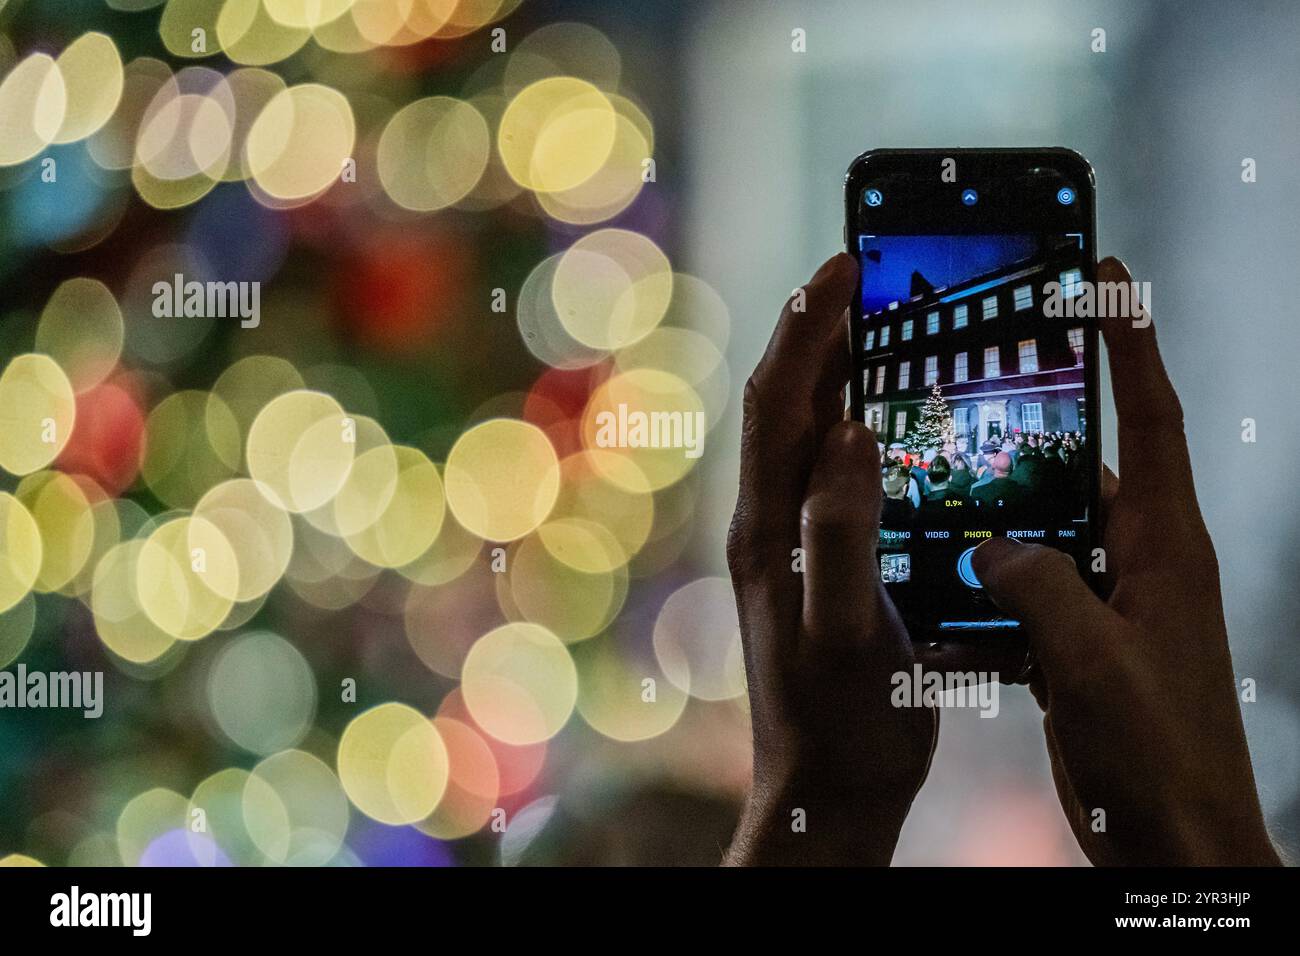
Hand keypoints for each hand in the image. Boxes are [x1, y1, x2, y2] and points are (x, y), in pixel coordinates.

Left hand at [723, 253, 937, 865]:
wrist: (827, 793)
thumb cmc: (844, 724)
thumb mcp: (849, 631)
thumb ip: (843, 533)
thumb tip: (848, 431)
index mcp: (770, 530)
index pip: (780, 403)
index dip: (807, 328)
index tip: (844, 264)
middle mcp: (767, 526)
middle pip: (784, 405)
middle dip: (816, 331)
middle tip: (865, 274)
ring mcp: (786, 545)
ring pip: (802, 435)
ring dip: (832, 371)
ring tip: (876, 323)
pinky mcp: (811, 566)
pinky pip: (824, 473)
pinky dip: (850, 424)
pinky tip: (884, 419)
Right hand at [972, 257, 1278, 865]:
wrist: (1174, 842)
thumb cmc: (1159, 755)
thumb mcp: (1095, 662)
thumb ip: (1039, 588)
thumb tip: (991, 549)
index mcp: (1168, 546)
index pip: (1152, 417)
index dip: (1130, 340)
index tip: (1103, 273)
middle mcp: (1144, 560)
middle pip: (1089, 463)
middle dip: (1040, 421)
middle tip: (979, 374)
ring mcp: (1113, 601)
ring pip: (1048, 527)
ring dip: (1002, 508)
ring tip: (939, 476)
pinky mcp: (1083, 640)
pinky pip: (1031, 584)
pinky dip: (991, 574)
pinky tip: (942, 574)